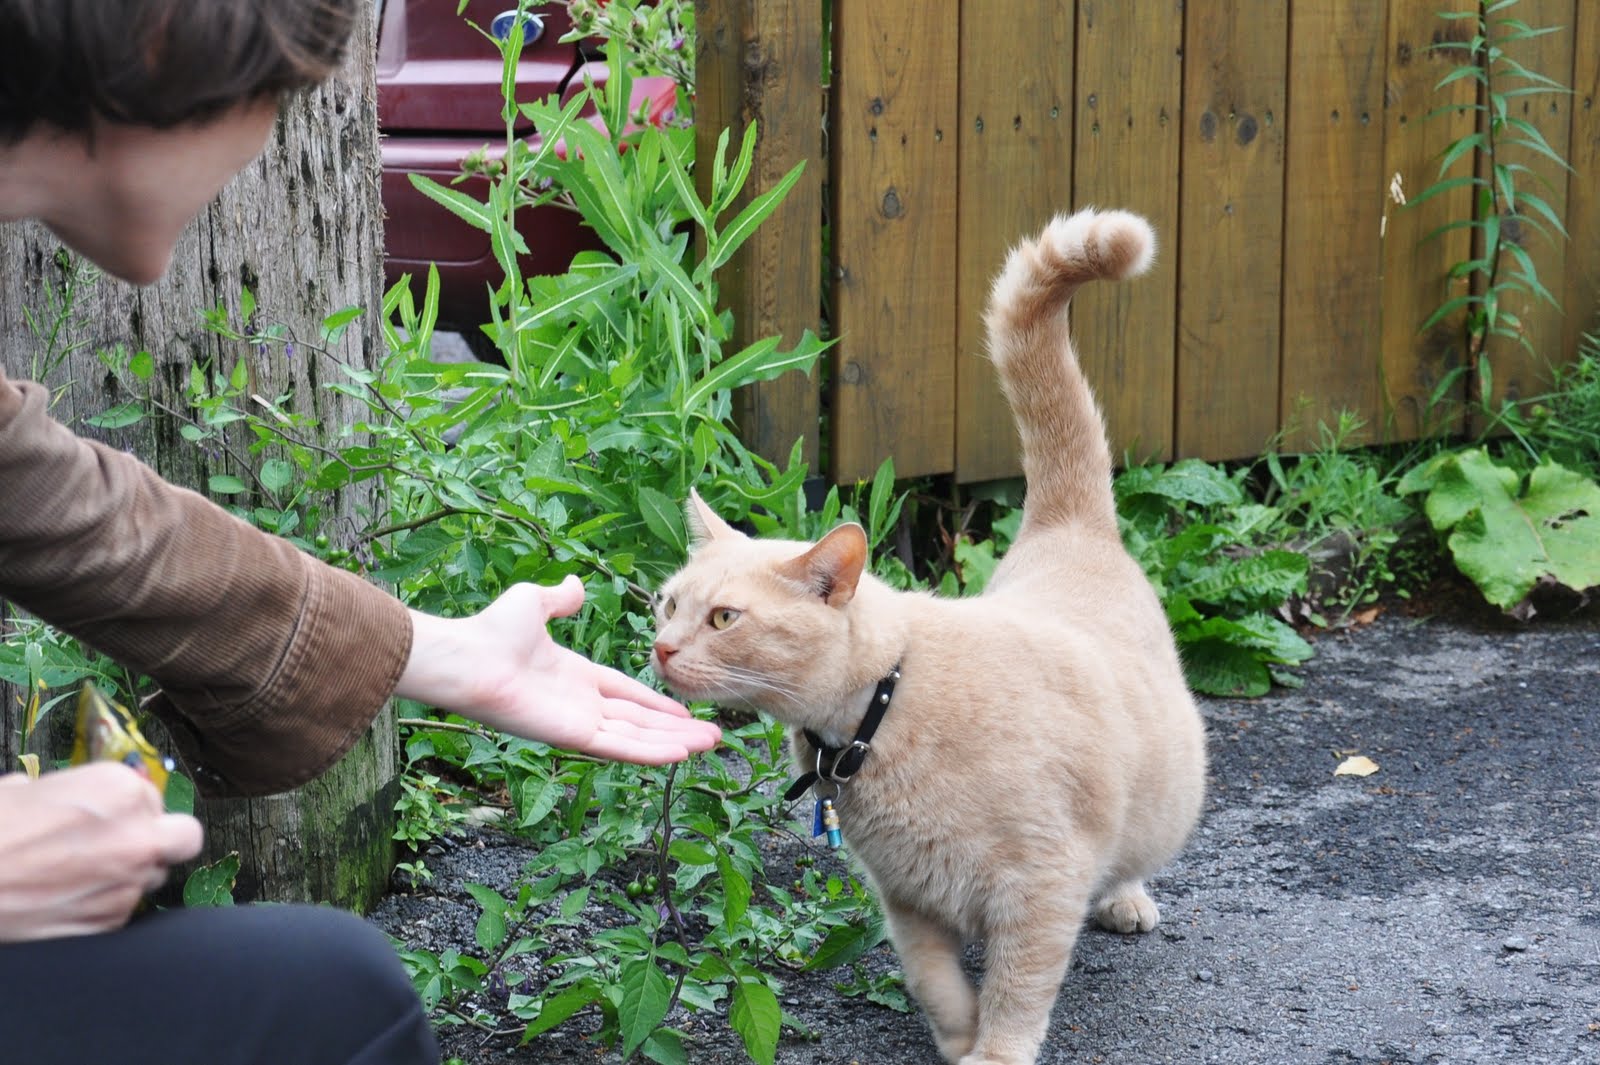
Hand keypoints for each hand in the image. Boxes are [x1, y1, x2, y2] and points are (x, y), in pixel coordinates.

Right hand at [0, 763, 202, 941]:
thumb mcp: (28, 790)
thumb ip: (69, 793)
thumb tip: (64, 800)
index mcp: (121, 789)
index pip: (154, 798)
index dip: (131, 810)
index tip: (108, 818)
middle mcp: (138, 834)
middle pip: (185, 838)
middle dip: (163, 840)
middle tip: (132, 845)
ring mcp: (129, 881)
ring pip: (153, 878)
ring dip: (129, 876)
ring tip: (81, 876)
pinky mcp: (111, 921)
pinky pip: (123, 910)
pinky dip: (102, 906)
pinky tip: (67, 900)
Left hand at [397, 576, 720, 763]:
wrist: (468, 657)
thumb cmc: (492, 631)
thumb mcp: (533, 602)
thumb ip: (560, 598)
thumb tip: (574, 585)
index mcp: (573, 676)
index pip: (624, 693)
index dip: (655, 702)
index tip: (684, 710)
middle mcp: (579, 704)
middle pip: (638, 720)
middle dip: (675, 728)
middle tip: (712, 734)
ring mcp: (578, 723)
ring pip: (637, 737)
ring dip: (673, 742)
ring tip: (709, 744)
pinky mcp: (574, 737)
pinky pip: (620, 747)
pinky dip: (651, 752)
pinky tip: (680, 754)